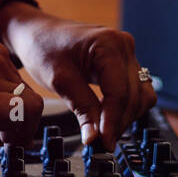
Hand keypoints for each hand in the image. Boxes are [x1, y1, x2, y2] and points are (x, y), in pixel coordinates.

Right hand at [0, 41, 43, 146]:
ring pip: (34, 106)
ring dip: (22, 130)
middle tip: (2, 138)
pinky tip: (0, 140)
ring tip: (0, 140)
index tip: (2, 127)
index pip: (21, 87)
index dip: (15, 112)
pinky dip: (19, 131)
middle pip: (30, 98)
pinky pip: (21, 113)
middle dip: (20, 124)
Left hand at [1, 9, 155, 149]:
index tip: (104, 142)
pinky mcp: (124, 62)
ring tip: (104, 132)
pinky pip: (136, 90)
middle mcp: (123, 46)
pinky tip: (108, 118)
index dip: (113, 121)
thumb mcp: (60, 80)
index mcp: (108, 44)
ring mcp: (127, 53)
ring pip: (141, 95)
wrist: (37, 33)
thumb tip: (94, 138)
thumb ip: (82, 109)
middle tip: (101, 143)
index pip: (120, 91)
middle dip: (119, 122)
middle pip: (134, 95)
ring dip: (125, 116)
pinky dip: (125, 107)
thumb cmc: (44, 48)